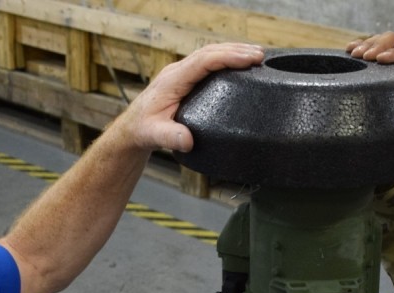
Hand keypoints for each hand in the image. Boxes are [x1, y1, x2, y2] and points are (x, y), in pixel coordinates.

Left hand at [122, 42, 264, 153]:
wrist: (132, 128)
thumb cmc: (142, 130)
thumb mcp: (154, 135)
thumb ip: (169, 137)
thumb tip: (187, 141)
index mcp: (173, 80)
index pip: (203, 61)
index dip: (227, 57)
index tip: (249, 59)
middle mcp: (177, 71)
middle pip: (210, 52)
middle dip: (236, 51)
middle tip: (260, 56)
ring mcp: (181, 73)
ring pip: (210, 54)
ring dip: (233, 51)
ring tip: (257, 55)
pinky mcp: (185, 78)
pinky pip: (208, 62)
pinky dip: (226, 59)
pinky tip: (239, 64)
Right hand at [346, 32, 393, 167]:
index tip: (379, 59)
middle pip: (392, 40)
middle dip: (376, 45)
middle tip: (363, 57)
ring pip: (380, 41)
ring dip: (365, 44)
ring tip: (353, 53)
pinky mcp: (385, 66)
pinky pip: (372, 49)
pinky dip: (360, 46)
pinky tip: (349, 50)